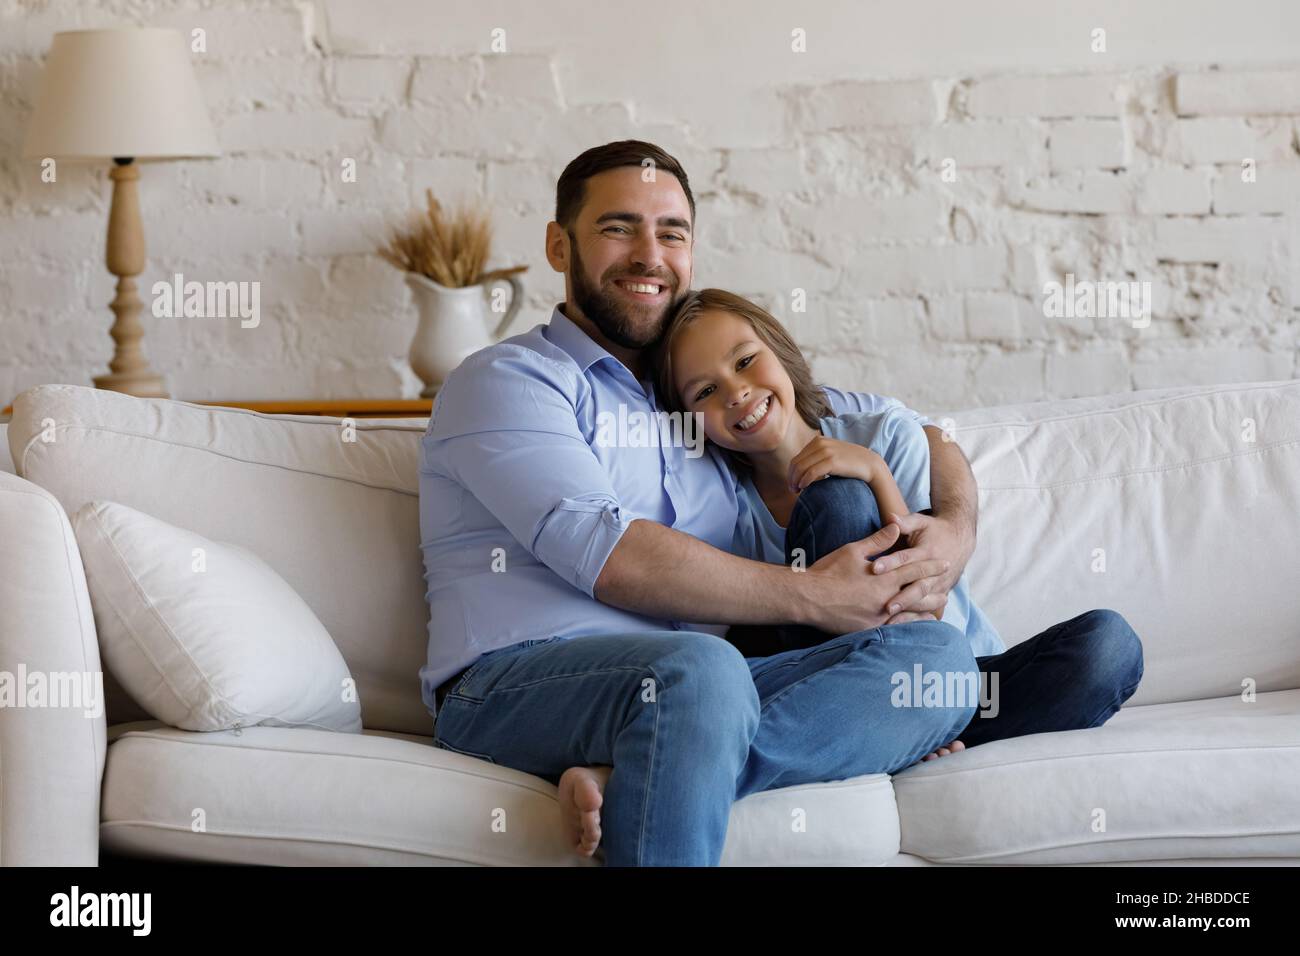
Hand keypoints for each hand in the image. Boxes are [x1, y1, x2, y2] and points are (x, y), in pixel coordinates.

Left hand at [787, 435, 883, 491]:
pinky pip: (811, 472)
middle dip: (791, 478)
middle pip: (796, 463)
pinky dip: (805, 481)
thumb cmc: (849, 463)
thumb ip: (816, 458)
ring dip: (796, 481)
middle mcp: (820, 443)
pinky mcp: (832, 461)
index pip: (796, 458)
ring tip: (797, 491)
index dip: (791, 473)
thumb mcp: (830, 455)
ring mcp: (826, 451)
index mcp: (818, 441)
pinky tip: (804, 487)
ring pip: (801, 468)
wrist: (869, 464)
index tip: (792, 484)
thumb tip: (799, 471)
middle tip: (792, 490)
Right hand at [803, 521, 951, 634]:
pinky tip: (914, 627)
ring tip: (936, 609)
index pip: (915, 570)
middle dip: (934, 590)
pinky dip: (908, 627)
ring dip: (925, 610)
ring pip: (910, 615)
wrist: (808, 598)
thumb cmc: (828, 572)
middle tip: (947, 589)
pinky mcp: (868, 630)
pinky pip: (895, 630)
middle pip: (918, 594)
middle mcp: (886, 599)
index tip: (945, 563)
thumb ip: (878, 541)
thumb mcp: (853, 551)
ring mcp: (878, 617)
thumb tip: (896, 527)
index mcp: (884, 578)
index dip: (931, 566)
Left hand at [871, 511, 972, 624]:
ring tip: (891, 622)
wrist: (960, 538)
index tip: (874, 568)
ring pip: (924, 601)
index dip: (891, 563)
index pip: (907, 558)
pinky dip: (916, 618)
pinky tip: (902, 626)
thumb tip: (890, 517)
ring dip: (909, 611)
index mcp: (927, 551)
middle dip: (902, 597)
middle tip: (885, 606)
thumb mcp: (921, 522)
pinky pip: (929, 608)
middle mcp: (935, 571)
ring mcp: (940, 584)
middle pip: (918, 586)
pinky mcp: (940, 592)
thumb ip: (905, 522)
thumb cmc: (934, 529)